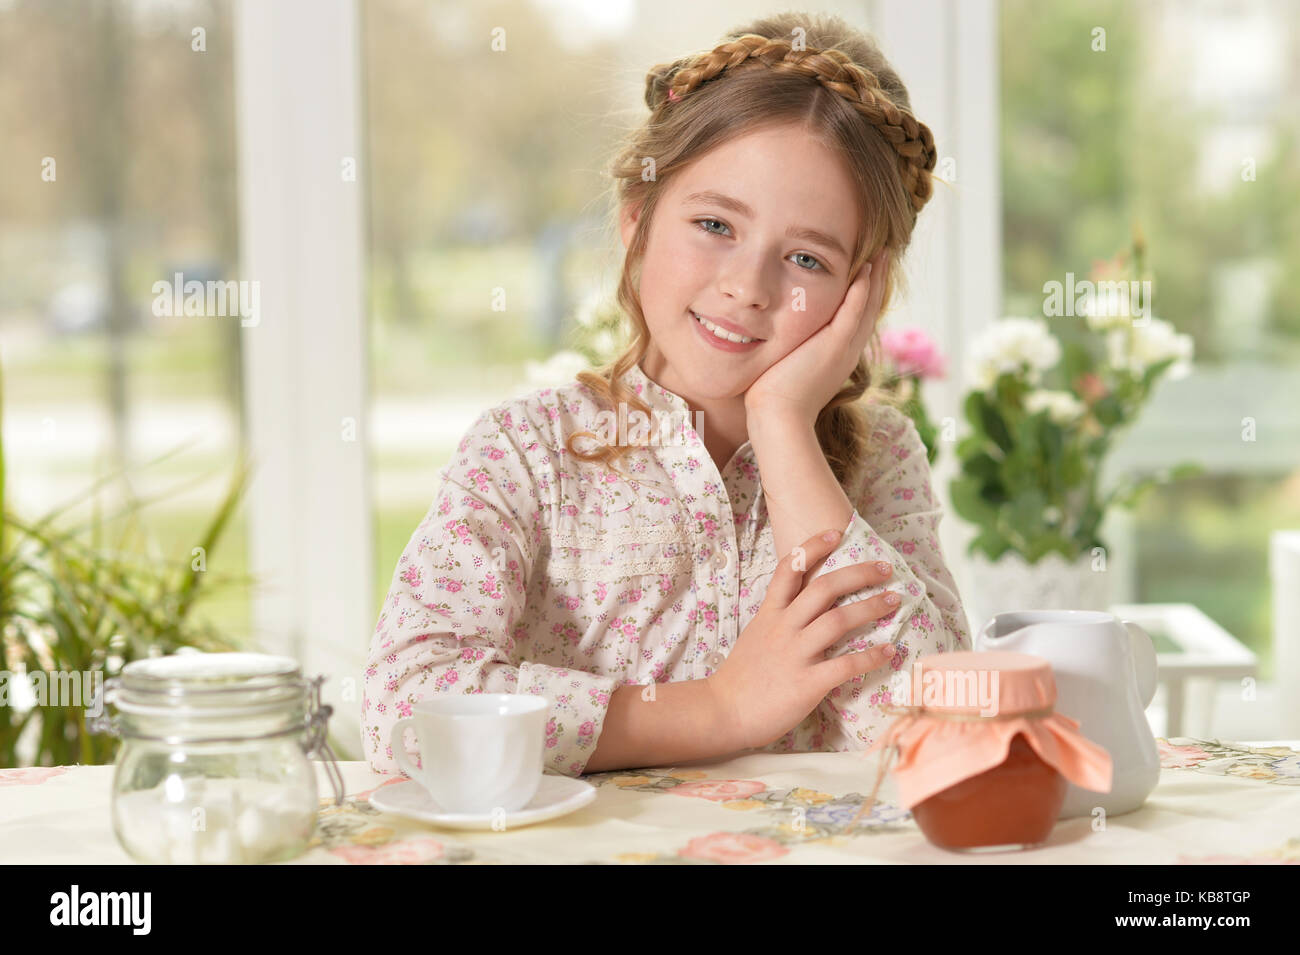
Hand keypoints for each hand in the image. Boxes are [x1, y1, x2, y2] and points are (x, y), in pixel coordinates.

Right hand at [706, 528, 899, 750]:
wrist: (722, 712)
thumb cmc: (740, 678)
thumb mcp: (755, 636)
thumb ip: (778, 620)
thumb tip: (804, 609)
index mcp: (770, 614)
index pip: (790, 569)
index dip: (813, 547)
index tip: (837, 532)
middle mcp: (783, 628)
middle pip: (823, 588)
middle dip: (857, 573)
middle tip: (885, 568)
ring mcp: (795, 654)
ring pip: (838, 620)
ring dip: (870, 607)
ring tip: (894, 600)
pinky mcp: (806, 683)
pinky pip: (845, 665)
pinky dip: (871, 656)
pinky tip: (890, 651)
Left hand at [744, 248, 890, 426]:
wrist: (778, 418)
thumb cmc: (772, 400)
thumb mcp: (784, 368)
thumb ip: (787, 351)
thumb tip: (769, 338)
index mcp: (837, 356)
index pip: (855, 318)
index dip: (863, 294)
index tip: (866, 270)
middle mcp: (847, 352)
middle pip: (868, 309)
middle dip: (876, 280)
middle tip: (884, 254)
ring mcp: (844, 349)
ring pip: (866, 306)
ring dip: (875, 278)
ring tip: (882, 253)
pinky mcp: (835, 346)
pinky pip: (853, 312)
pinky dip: (861, 291)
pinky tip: (865, 269)